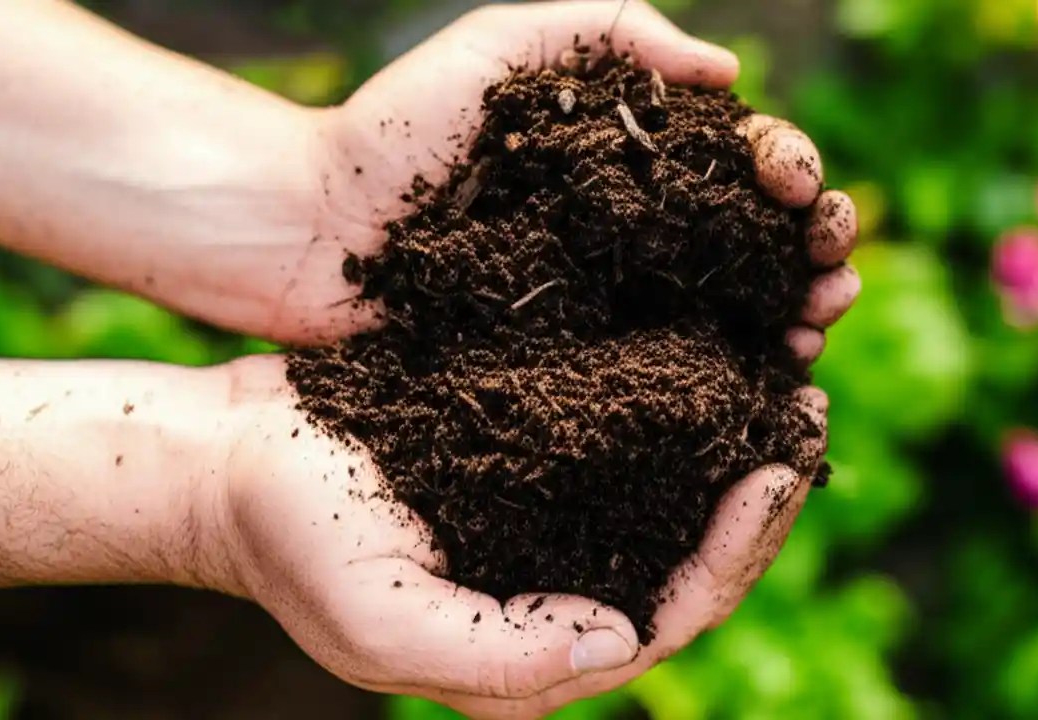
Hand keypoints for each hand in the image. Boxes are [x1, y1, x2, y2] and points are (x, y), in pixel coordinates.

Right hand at [215, 355, 827, 718]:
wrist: (231, 455)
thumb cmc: (291, 538)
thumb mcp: (379, 617)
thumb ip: (496, 655)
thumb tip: (620, 642)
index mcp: (531, 649)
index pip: (669, 619)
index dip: (735, 556)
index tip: (777, 473)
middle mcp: (554, 591)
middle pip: (688, 562)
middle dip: (756, 500)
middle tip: (807, 413)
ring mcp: (544, 525)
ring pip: (667, 500)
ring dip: (729, 447)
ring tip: (782, 380)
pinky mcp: (529, 463)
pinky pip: (623, 444)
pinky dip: (673, 410)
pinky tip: (707, 356)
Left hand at [273, 0, 858, 353]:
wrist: (313, 232)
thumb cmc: (396, 132)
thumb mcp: (504, 45)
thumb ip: (613, 30)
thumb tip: (729, 76)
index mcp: (628, 156)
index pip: (735, 161)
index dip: (786, 170)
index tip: (793, 184)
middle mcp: (632, 229)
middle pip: (752, 238)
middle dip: (813, 245)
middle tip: (832, 266)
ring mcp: (611, 299)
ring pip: (731, 308)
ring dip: (795, 308)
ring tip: (817, 319)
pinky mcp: (581, 362)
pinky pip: (675, 369)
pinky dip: (735, 372)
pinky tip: (772, 375)